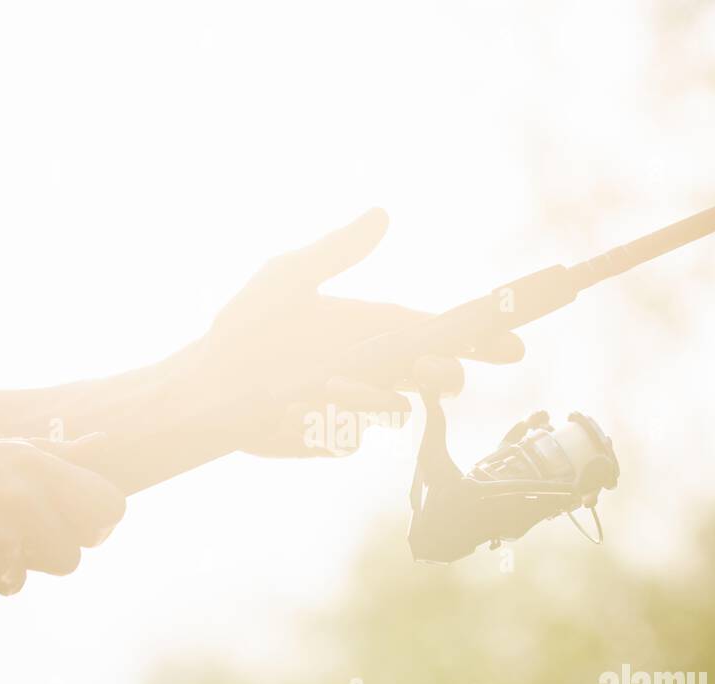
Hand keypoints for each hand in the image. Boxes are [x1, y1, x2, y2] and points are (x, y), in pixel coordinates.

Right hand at [0, 434, 125, 602]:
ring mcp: (4, 536)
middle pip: (74, 555)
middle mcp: (26, 498)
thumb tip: (104, 443)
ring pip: (30, 579)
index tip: (72, 529)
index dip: (97, 524)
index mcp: (32, 464)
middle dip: (44, 557)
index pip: (110, 505)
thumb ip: (51, 454)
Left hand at [203, 208, 523, 456]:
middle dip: (443, 373)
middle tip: (429, 370)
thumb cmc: (243, 330)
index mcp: (372, 328)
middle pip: (434, 376)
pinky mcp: (329, 438)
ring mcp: (354, 407)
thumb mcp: (287, 279)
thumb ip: (336, 251)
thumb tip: (382, 214)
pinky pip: (348, 439)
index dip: (479, 338)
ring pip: (392, 408)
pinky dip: (324, 425)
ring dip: (367, 398)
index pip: (439, 333)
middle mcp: (372, 368)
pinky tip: (290, 412)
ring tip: (325, 388)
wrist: (202, 387)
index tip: (512, 342)